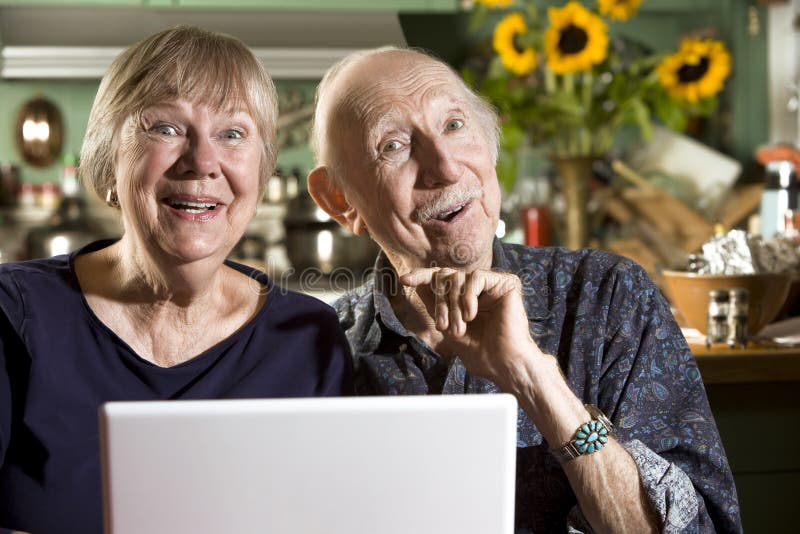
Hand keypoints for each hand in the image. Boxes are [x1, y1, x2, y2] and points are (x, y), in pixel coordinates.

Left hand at [400, 267, 540, 388]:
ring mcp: (493, 284)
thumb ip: (435, 305)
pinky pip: (476, 277)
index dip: (422, 276)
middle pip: (446, 276)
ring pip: (458, 277)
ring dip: (453, 305)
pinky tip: (472, 315)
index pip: (442, 279)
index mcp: (467, 296)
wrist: (503, 365)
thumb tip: (416, 284)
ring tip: (459, 328)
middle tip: (444, 326)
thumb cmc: (481, 353)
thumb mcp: (448, 327)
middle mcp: (480, 287)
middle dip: (440, 302)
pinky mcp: (506, 282)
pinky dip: (468, 297)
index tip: (404, 280)